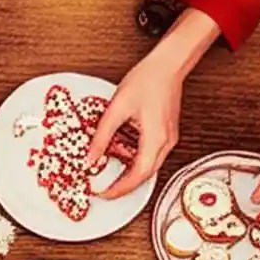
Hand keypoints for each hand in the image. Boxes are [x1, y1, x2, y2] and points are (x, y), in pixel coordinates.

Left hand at [89, 8, 220, 198]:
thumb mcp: (116, 109)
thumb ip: (102, 136)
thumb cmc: (147, 80)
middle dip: (124, 186)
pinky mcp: (166, 133)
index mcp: (155, 138)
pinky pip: (151, 155)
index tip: (104, 194)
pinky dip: (135, 161)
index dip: (119, 188)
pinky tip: (121, 157)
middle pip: (145, 175)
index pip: (137, 175)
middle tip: (105, 190)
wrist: (167, 65)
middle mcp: (166, 142)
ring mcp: (168, 138)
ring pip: (149, 166)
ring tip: (110, 175)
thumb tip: (91, 157)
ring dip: (129, 174)